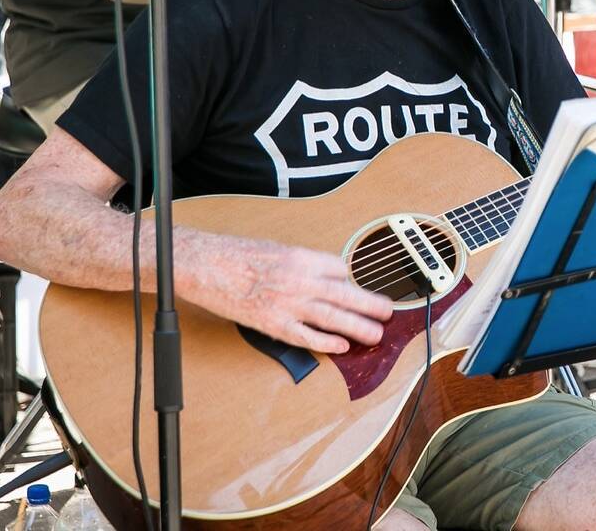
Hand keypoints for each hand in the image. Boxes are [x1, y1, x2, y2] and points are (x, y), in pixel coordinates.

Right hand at [210, 240, 396, 354]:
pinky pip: (305, 336)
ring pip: (333, 317)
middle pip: (346, 294)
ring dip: (358, 327)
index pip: (339, 268)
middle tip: (388, 312)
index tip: (350, 285)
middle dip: (370, 305)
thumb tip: (322, 273)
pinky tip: (341, 347)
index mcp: (302, 257)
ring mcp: (288, 304)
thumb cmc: (236, 254)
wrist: (206, 265)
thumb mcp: (277, 248)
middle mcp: (300, 280)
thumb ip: (301, 262)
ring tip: (377, 334)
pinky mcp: (273, 324)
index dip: (346, 278)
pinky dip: (325, 343)